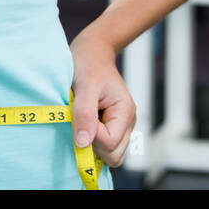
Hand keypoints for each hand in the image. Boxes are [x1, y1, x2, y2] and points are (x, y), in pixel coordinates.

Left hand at [69, 31, 135, 167]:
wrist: (92, 52)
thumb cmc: (89, 64)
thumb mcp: (85, 86)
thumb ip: (85, 114)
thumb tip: (83, 143)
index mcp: (126, 112)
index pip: (110, 144)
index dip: (91, 137)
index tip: (80, 118)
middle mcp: (128, 122)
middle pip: (114, 155)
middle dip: (94, 146)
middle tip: (81, 123)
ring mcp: (121, 126)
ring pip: (110, 154)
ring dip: (93, 144)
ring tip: (84, 122)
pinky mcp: (112, 127)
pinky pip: (105, 147)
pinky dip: (93, 142)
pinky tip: (85, 125)